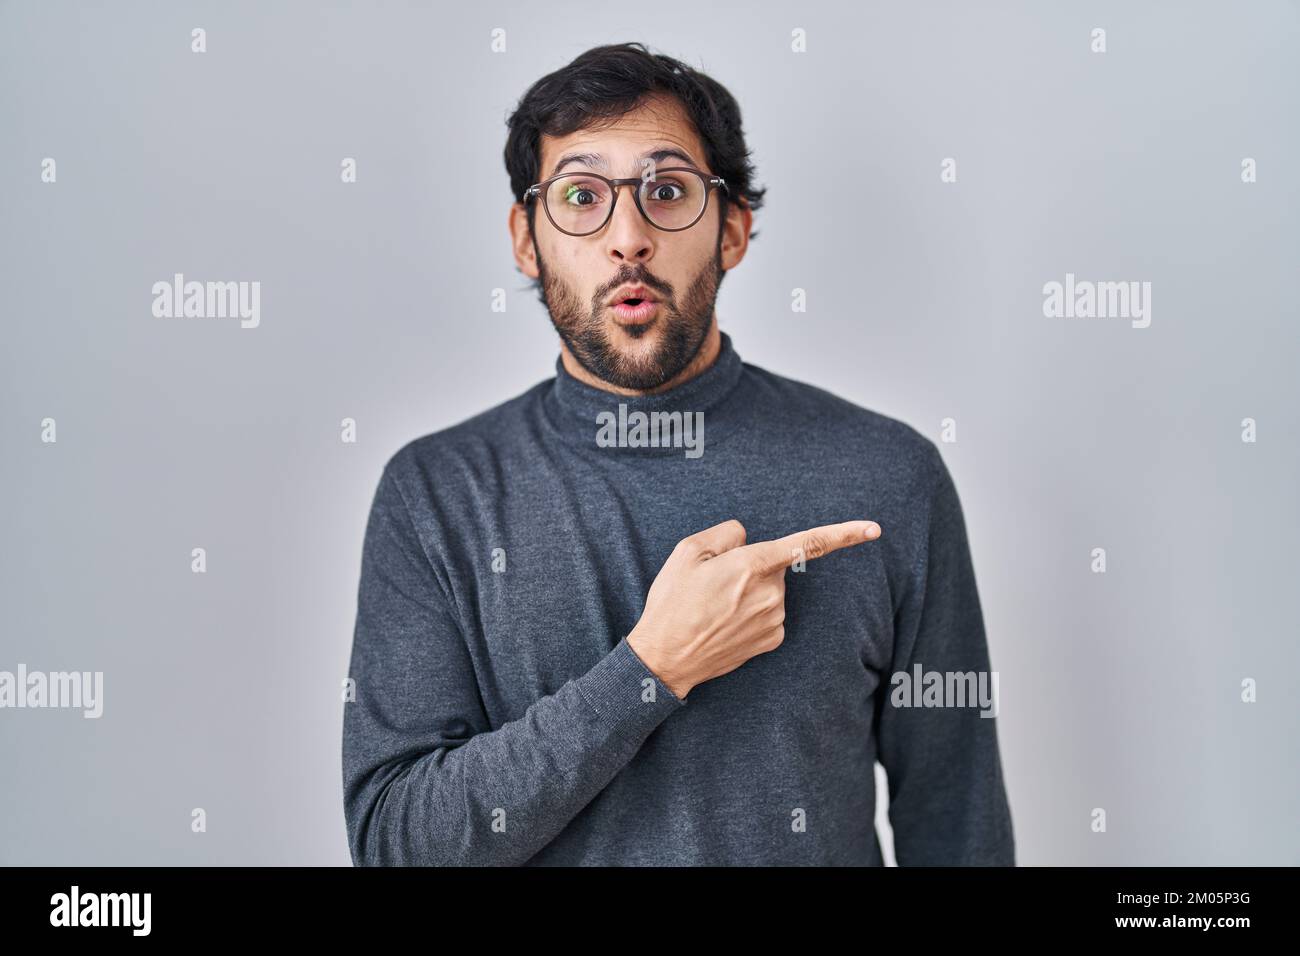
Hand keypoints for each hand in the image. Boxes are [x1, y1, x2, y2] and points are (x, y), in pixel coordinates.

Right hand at [627, 518, 881, 699]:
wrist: (666, 659)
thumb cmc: (672, 602)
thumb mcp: (686, 552)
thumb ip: (724, 534)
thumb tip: (746, 539)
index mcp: (751, 565)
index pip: (807, 544)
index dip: (844, 534)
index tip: (875, 529)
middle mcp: (771, 593)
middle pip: (774, 565)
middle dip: (752, 566)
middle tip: (713, 583)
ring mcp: (775, 619)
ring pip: (772, 589)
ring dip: (750, 591)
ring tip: (714, 607)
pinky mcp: (773, 639)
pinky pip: (770, 613)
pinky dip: (752, 613)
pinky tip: (726, 623)